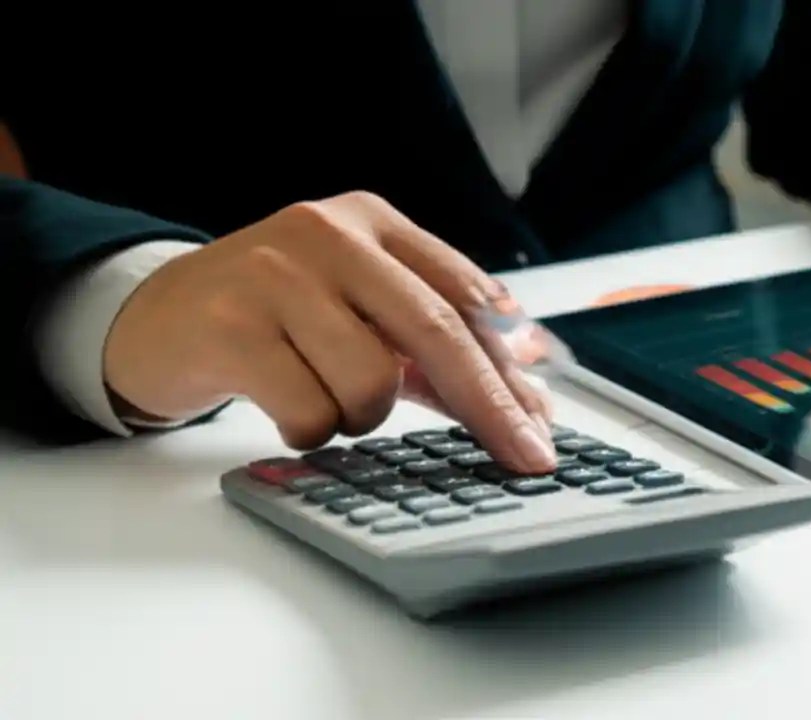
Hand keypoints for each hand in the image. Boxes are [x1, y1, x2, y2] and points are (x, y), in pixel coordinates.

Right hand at [103, 191, 556, 471]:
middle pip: (439, 331)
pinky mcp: (230, 326)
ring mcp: (275, 274)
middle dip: (490, 406)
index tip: (543, 420)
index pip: (467, 295)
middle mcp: (328, 234)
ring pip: (372, 383)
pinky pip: (310, 412)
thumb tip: (522, 397)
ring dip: (360, 415)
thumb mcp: (357, 310)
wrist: (156, 317)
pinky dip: (310, 430)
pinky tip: (284, 403)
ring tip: (324, 394)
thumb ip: (432, 344)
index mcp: (371, 221)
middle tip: (523, 457)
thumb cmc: (275, 317)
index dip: (512, 365)